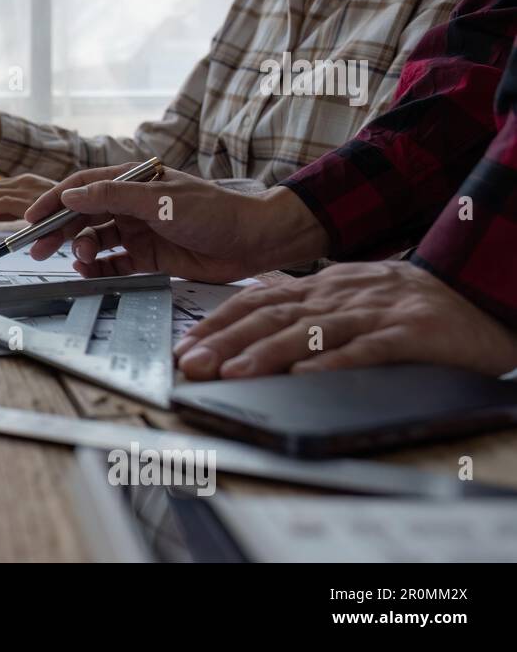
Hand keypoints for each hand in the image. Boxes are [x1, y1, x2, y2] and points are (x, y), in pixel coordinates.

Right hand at [22, 165, 328, 283]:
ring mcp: (139, 231)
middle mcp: (131, 205)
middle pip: (83, 216)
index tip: (30, 219)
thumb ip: (113, 197)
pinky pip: (114, 264)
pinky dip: (100, 270)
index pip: (82, 187)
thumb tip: (71, 195)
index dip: (54, 202)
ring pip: (96, 241)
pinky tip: (93, 274)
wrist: (255, 241)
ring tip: (81, 262)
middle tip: (39, 250)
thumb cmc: (214, 212)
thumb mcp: (161, 200)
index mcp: (132, 182)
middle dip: (59, 232)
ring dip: (82, 251)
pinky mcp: (149, 257)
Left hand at [174, 261, 516, 379]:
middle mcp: (339, 295)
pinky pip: (366, 349)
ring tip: (232, 373)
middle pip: (272, 316)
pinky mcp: (408, 332)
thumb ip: (302, 312)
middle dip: (225, 342)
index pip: (256, 302)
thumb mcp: (346, 299)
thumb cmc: (406, 304)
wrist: (479, 292)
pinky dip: (334, 361)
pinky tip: (306, 375)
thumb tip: (247, 332)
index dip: (216, 323)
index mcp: (320, 287)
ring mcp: (373, 312)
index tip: (183, 347)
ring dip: (266, 353)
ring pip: (310, 331)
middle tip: (191, 364)